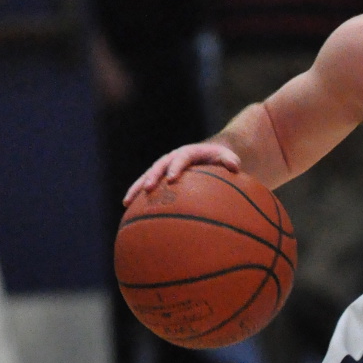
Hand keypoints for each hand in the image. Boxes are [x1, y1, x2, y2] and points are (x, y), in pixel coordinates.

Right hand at [123, 143, 241, 205]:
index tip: (172, 178)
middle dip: (153, 177)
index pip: (181, 158)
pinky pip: (146, 186)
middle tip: (148, 189)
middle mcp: (172, 158)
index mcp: (188, 153)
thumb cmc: (219, 158)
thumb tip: (235, 167)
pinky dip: (137, 196)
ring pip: (147, 177)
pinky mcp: (159, 177)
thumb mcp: (227, 156)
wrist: (208, 155)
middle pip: (159, 166)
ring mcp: (163, 167)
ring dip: (137, 188)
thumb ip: (230, 160)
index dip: (176, 167)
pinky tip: (127, 209)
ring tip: (126, 202)